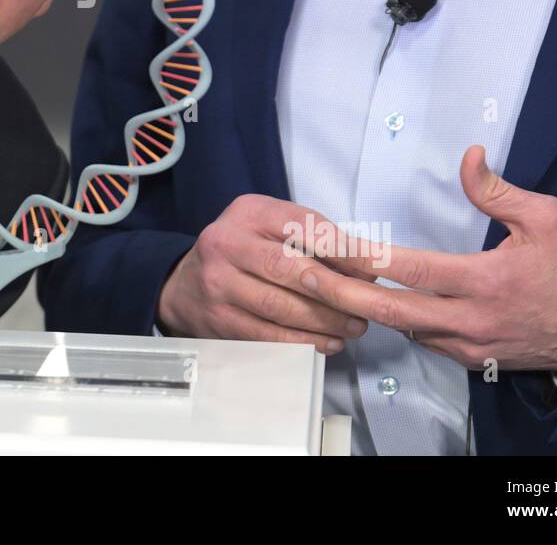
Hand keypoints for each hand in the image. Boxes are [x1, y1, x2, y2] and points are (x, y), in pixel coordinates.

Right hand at [155, 193, 376, 353]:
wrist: (183, 283)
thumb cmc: (241, 251)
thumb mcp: (272, 227)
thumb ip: (315, 240)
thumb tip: (366, 267)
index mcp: (249, 213)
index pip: (302, 225)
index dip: (343, 249)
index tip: (373, 268)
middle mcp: (228, 243)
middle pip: (291, 270)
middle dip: (338, 293)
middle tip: (369, 308)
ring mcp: (220, 283)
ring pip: (281, 307)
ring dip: (326, 321)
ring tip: (354, 327)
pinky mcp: (219, 319)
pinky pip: (268, 335)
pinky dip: (304, 342)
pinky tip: (327, 342)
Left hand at [303, 145, 556, 373]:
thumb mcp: (547, 219)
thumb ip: (498, 191)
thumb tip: (467, 156)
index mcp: (484, 281)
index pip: (412, 269)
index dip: (367, 256)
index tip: (330, 244)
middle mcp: (469, 318)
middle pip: (390, 309)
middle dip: (341, 292)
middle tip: (301, 274)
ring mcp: (467, 344)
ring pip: (401, 328)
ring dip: (361, 308)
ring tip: (320, 285)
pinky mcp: (469, 358)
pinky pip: (421, 341)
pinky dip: (394, 323)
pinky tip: (367, 304)